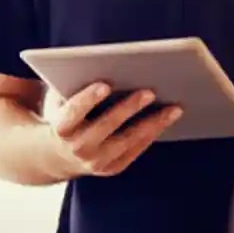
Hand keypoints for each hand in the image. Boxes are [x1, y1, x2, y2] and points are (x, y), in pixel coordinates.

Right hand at [46, 82, 182, 177]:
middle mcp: (78, 148)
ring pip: (127, 141)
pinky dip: (152, 134)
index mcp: (61, 127)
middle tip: (150, 91)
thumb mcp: (62, 100)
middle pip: (105, 126)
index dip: (88, 98)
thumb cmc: (66, 114)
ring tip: (174, 108)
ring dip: (152, 124)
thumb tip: (106, 64)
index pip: (74, 111)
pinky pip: (135, 150)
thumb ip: (76, 86)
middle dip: (128, 108)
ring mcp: (96, 162)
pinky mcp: (112, 168)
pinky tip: (168, 119)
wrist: (60, 154)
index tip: (105, 84)